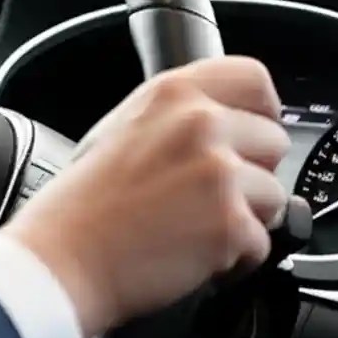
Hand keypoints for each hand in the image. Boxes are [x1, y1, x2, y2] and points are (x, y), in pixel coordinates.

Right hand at [1, 56, 290, 337]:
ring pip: (275, 196)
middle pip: (274, 142)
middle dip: (253, 175)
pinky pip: (262, 244)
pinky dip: (235, 259)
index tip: (253, 136)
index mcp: (173, 93)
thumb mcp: (124, 127)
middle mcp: (201, 123)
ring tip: (195, 228)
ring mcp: (218, 172)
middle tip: (209, 197)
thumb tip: (228, 124)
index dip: (262, 112)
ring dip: (245, 219)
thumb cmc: (82, 205)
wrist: (62, 259)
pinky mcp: (229, 223)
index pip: (254, 79)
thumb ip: (180, 116)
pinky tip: (192, 253)